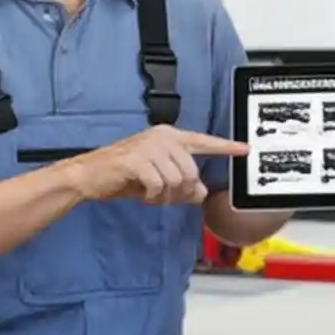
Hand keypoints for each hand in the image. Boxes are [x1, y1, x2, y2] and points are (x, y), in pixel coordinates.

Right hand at [68, 125, 248, 204]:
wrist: (89, 175)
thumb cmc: (123, 175)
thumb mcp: (158, 180)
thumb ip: (181, 184)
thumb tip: (201, 193)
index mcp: (170, 137)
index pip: (203, 141)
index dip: (226, 147)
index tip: (245, 149)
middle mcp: (162, 137)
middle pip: (191, 172)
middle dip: (180, 192)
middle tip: (163, 197)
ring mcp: (149, 146)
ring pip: (177, 181)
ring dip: (165, 196)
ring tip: (150, 194)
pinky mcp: (137, 159)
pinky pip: (159, 186)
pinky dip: (151, 197)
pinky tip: (141, 194)